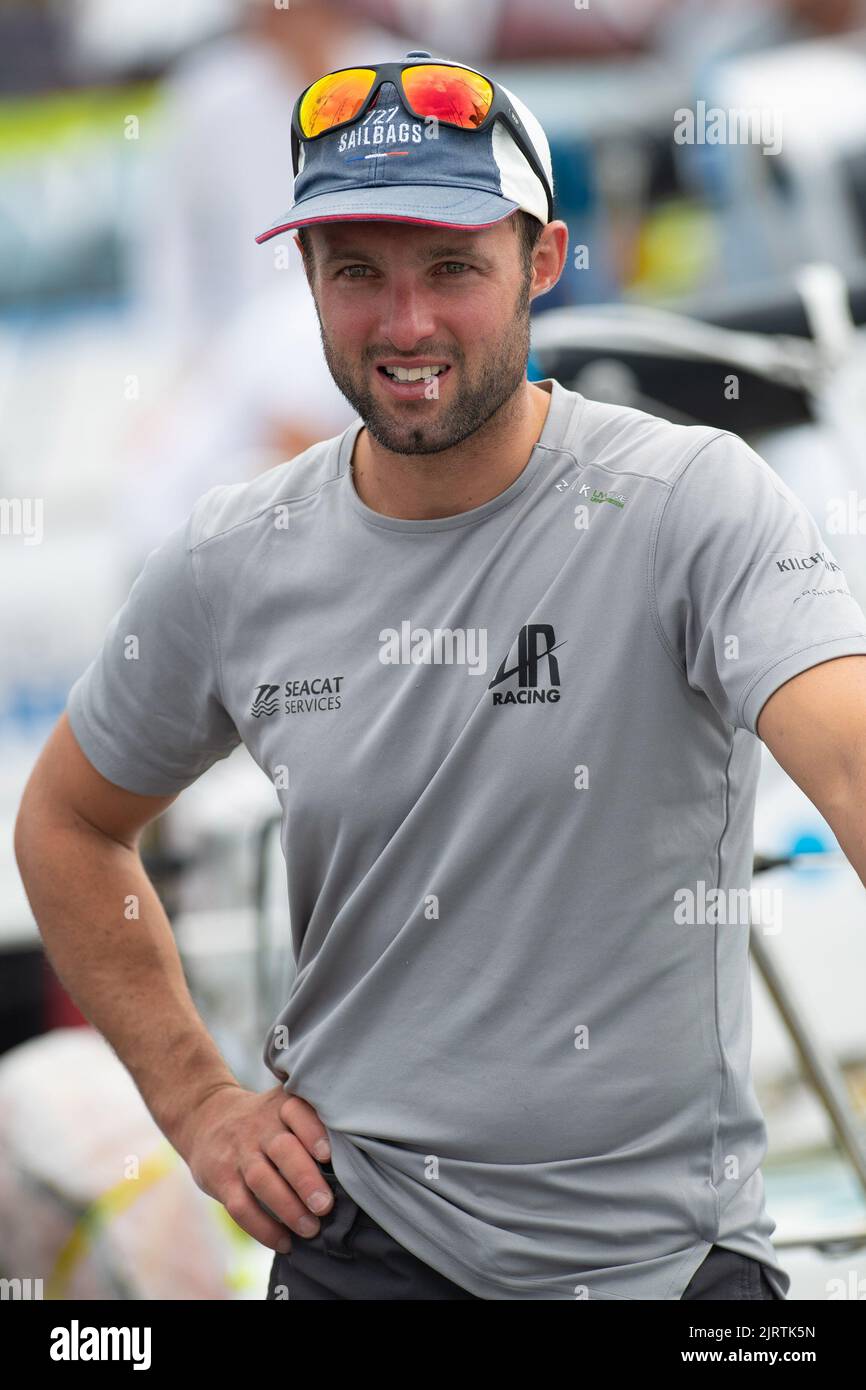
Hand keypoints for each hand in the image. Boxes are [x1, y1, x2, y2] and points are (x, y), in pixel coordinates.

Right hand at [178, 1082, 334, 1252]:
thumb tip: (356, 1163)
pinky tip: (284, 1242)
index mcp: (281, 1107)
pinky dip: (263, 1228)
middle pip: (282, 1150)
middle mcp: (260, 1127)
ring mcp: (239, 1153)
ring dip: (288, 1208)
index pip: (297, 1112)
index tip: (328, 1156)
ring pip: (262, 1180)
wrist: (206, 1117)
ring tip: (311, 1229)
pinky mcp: (221, 1178)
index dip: (313, 1132)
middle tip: (325, 1206)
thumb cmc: (264, 1121)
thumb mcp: (283, 1108)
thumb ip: (312, 1125)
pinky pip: (241, 1205)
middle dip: (305, 1179)